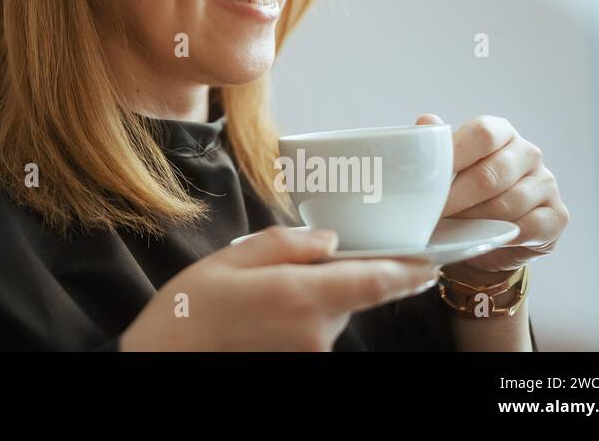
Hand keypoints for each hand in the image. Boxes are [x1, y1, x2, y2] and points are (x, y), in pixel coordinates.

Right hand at [118, 225, 440, 350]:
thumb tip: (329, 239)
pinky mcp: (302, 359)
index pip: (375, 281)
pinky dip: (302, 309)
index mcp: (303, 294)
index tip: (431, 259)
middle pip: (353, 292)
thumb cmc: (192, 309)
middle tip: (300, 257)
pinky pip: (316, 326)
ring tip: (264, 285)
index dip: (408, 270)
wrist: (167, 360)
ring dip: (316, 292)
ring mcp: (311, 349)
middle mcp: (316, 327)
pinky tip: (265, 305)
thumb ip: (289, 243)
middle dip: (340, 271)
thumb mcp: (235, 256)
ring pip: (333, 309)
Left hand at [416, 114, 568, 282]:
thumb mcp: (447, 169)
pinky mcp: (557, 215)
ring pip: (506, 204)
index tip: (426, 179)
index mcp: (501, 132)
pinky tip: (480, 239)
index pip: (482, 134)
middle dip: (455, 198)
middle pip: (491, 174)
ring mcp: (546, 183)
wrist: (490, 236)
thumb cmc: (463, 193)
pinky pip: (527, 228)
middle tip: (429, 215)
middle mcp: (528, 153)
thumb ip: (436, 146)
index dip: (453, 155)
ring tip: (448, 229)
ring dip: (473, 220)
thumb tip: (426, 121)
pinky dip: (499, 236)